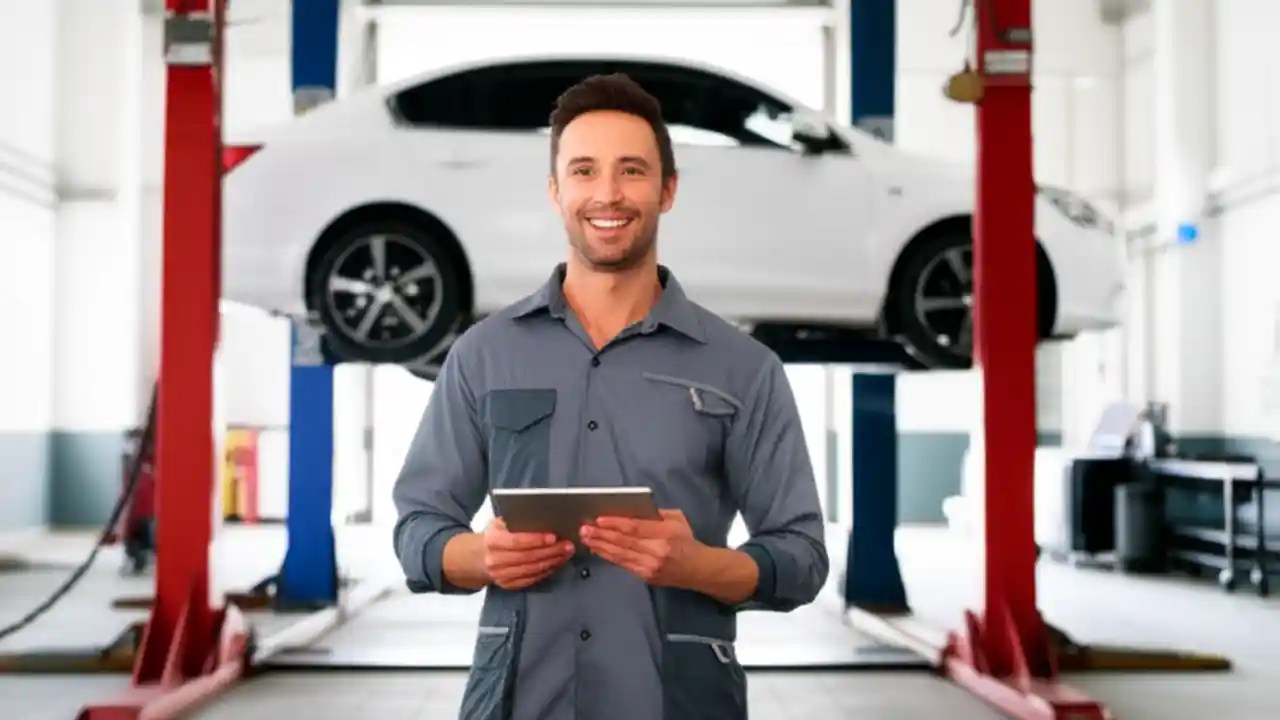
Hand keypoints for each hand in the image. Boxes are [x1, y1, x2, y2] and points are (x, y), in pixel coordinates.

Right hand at [482, 517, 574, 589]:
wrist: (474, 559)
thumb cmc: (491, 538)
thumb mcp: (497, 524)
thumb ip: (514, 521)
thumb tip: (539, 517)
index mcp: (492, 542)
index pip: (517, 542)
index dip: (536, 540)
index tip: (553, 537)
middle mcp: (495, 560)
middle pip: (528, 557)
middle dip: (551, 551)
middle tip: (567, 545)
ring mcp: (501, 575)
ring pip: (532, 570)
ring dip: (552, 561)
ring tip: (565, 553)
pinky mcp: (508, 585)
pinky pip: (531, 579)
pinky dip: (546, 571)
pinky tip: (556, 563)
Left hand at [580, 509, 701, 587]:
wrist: (699, 570)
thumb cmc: (686, 541)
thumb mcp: (677, 519)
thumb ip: (655, 514)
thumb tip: (630, 509)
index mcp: (665, 534)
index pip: (635, 528)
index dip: (615, 523)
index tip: (599, 519)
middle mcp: (656, 551)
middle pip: (623, 542)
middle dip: (601, 535)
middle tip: (584, 528)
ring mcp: (649, 566)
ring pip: (620, 555)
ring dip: (600, 546)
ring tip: (586, 538)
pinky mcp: (645, 576)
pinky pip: (622, 564)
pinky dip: (608, 556)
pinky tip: (597, 549)